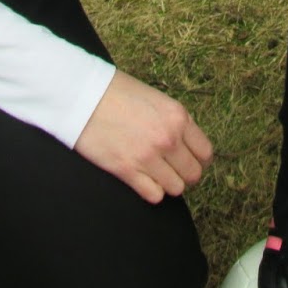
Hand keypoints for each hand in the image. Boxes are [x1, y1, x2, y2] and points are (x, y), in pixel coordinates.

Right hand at [74, 70, 212, 203]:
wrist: (82, 94)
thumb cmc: (116, 92)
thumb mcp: (156, 99)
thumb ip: (173, 121)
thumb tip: (184, 143)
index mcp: (178, 116)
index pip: (205, 152)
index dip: (198, 160)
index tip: (187, 160)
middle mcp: (168, 138)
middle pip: (193, 174)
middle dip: (184, 174)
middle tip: (170, 169)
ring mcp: (148, 156)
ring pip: (176, 188)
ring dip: (167, 183)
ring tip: (154, 173)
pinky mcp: (127, 170)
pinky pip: (154, 195)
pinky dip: (151, 191)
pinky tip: (141, 179)